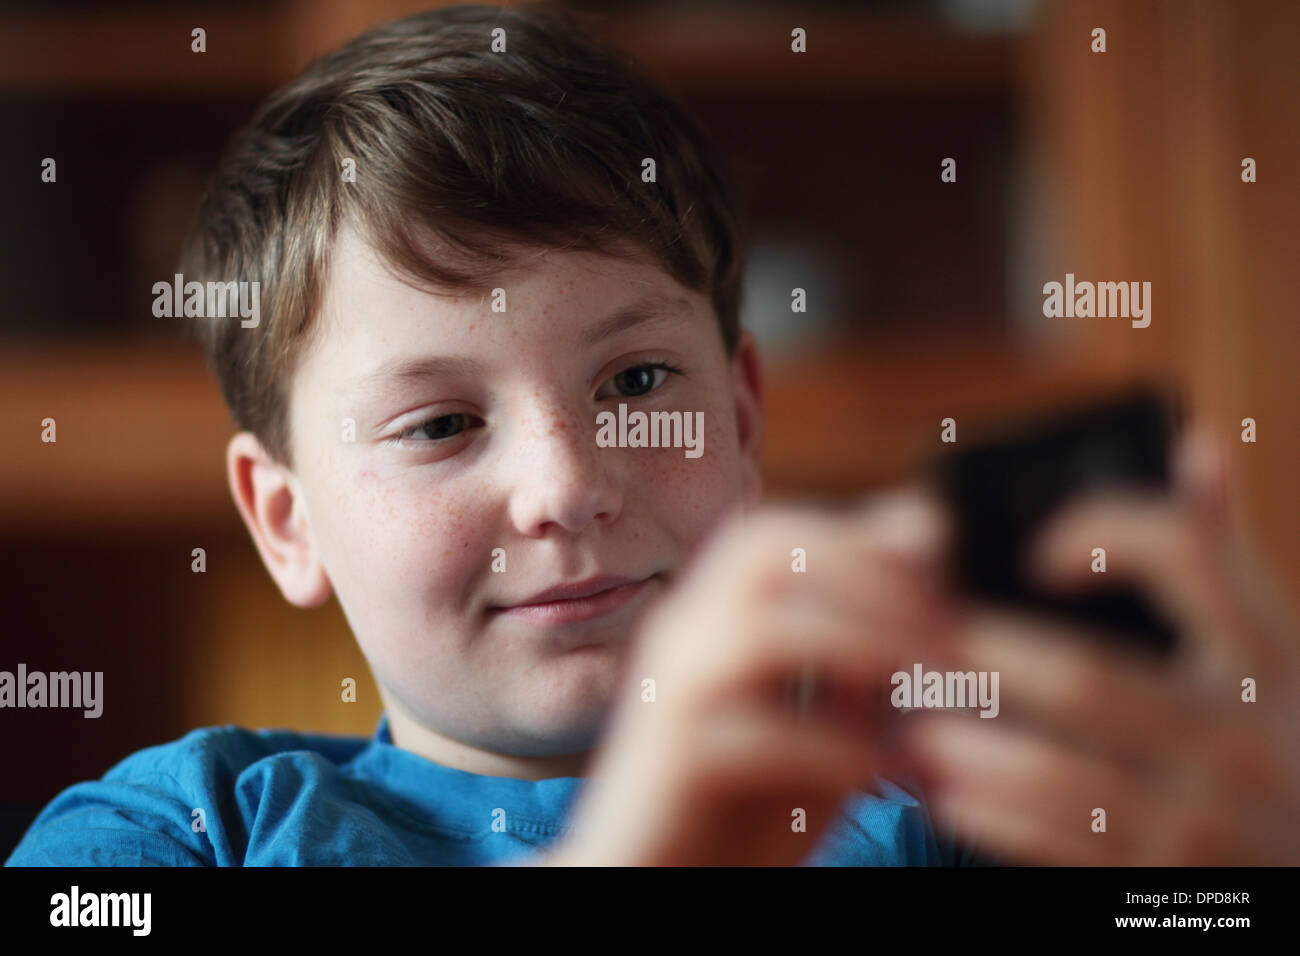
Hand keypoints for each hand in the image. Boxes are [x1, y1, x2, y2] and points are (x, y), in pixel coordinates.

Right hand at [550, 492, 951, 865]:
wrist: (670, 887)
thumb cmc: (754, 800)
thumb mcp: (828, 714)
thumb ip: (867, 632)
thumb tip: (928, 530)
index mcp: (712, 613)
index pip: (779, 534)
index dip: (867, 551)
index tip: (942, 604)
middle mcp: (681, 636)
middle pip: (765, 556)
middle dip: (870, 584)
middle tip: (943, 642)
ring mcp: (668, 696)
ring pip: (758, 632)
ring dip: (858, 651)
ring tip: (922, 694)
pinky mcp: (672, 764)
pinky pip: (753, 733)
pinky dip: (830, 746)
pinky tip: (878, 771)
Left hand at [893, 429, 1299, 863]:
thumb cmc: (1259, 737)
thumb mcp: (1258, 653)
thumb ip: (1212, 565)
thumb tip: (1196, 447)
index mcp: (1265, 657)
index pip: (1186, 560)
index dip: (1101, 534)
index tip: (1032, 554)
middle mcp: (1246, 736)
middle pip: (1086, 678)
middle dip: (982, 657)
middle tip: (911, 641)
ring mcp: (1212, 820)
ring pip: (1060, 772)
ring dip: (970, 745)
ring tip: (910, 723)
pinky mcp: (1170, 886)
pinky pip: (1064, 846)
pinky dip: (994, 816)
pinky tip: (946, 792)